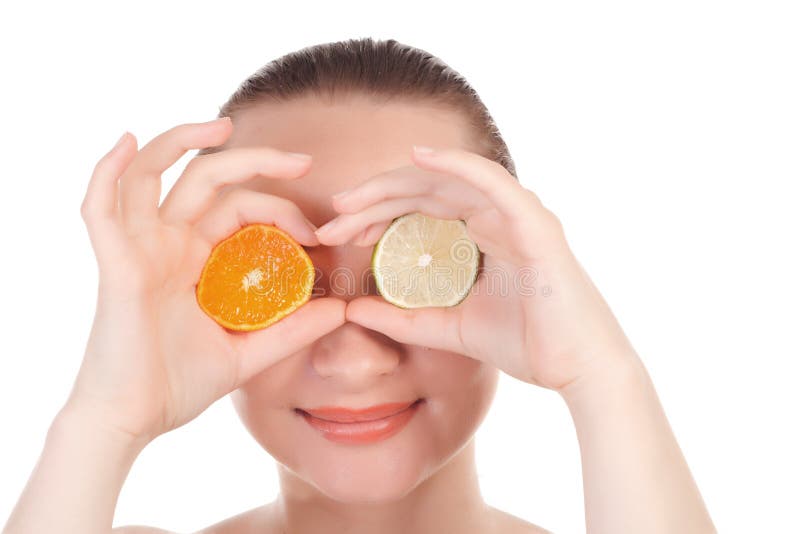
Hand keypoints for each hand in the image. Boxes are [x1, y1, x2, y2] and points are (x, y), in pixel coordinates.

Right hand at [70, 118, 344, 443]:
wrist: (136, 420)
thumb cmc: (181, 385)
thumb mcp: (250, 353)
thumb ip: (294, 330)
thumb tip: (344, 309)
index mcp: (198, 259)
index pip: (241, 209)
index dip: (282, 209)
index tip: (318, 232)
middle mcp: (169, 244)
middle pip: (209, 180)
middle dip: (257, 161)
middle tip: (305, 161)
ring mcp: (141, 249)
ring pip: (153, 175)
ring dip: (182, 141)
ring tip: (223, 125)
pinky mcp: (116, 264)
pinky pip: (100, 208)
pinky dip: (108, 171)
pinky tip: (126, 141)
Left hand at [315, 145, 636, 391]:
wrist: (579, 370)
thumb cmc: (529, 344)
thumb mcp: (451, 329)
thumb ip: (405, 320)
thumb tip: (353, 312)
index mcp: (484, 233)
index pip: (421, 208)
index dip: (377, 213)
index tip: (339, 232)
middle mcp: (500, 216)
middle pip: (426, 190)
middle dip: (375, 199)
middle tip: (332, 214)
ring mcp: (519, 215)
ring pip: (448, 182)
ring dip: (396, 185)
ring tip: (352, 199)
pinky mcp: (536, 225)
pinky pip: (493, 183)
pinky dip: (458, 165)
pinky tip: (420, 158)